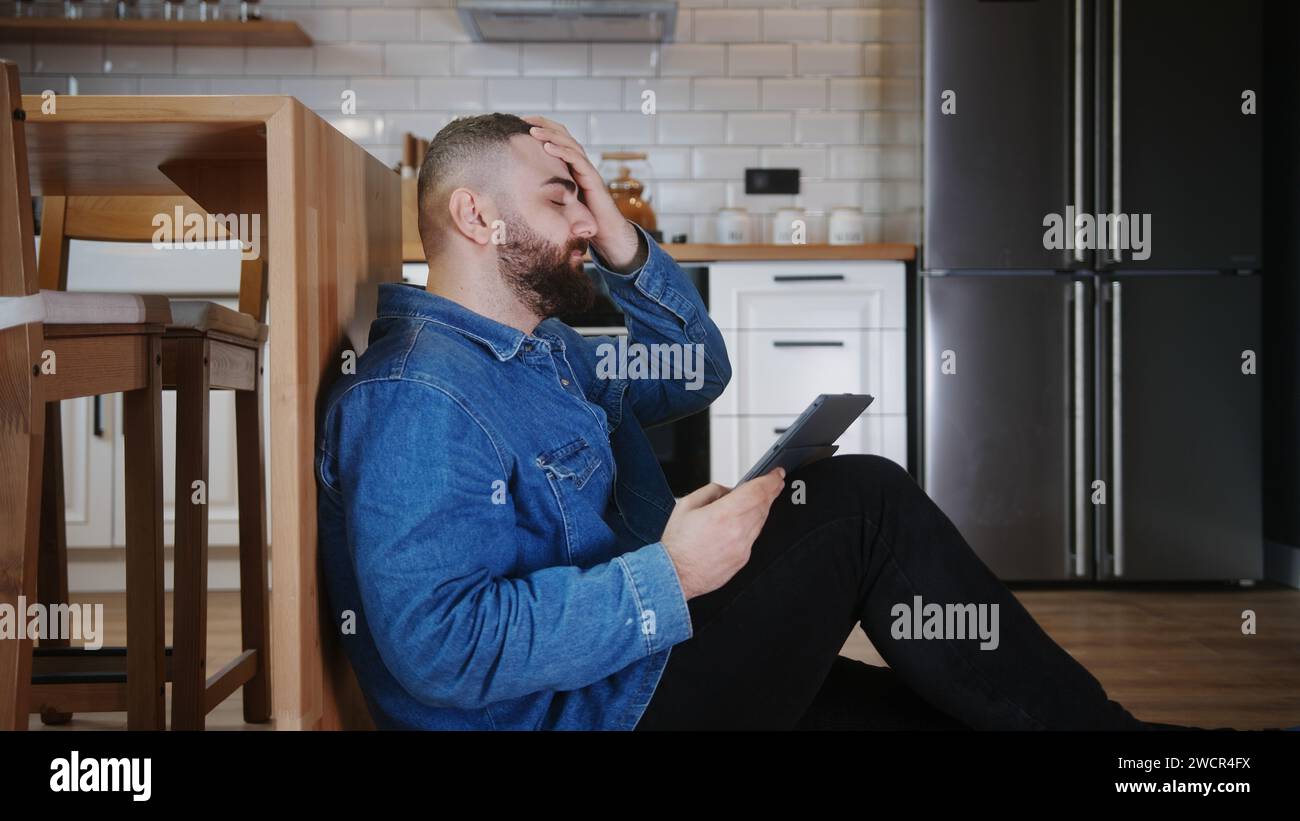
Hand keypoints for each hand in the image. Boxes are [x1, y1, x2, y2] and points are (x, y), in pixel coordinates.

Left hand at [520, 114, 642, 269]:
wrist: (604, 230)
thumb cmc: (581, 216)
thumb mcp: (558, 197)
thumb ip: (545, 188)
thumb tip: (518, 187)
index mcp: (571, 164)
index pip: (557, 138)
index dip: (541, 127)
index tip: (520, 123)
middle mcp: (580, 162)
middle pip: (563, 134)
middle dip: (543, 124)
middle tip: (523, 119)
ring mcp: (587, 169)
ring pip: (569, 143)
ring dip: (550, 135)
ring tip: (532, 131)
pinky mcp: (593, 178)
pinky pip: (577, 160)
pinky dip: (562, 151)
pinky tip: (547, 147)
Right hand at [660, 468, 786, 599]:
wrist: (674, 574)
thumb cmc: (677, 543)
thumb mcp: (687, 505)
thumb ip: (712, 491)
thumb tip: (728, 491)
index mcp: (723, 514)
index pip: (757, 491)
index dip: (770, 480)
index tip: (776, 474)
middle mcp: (737, 531)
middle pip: (763, 505)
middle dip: (772, 491)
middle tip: (776, 482)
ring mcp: (742, 548)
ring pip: (761, 522)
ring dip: (764, 508)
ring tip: (762, 499)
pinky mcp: (742, 560)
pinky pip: (754, 537)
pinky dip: (754, 526)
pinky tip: (747, 522)